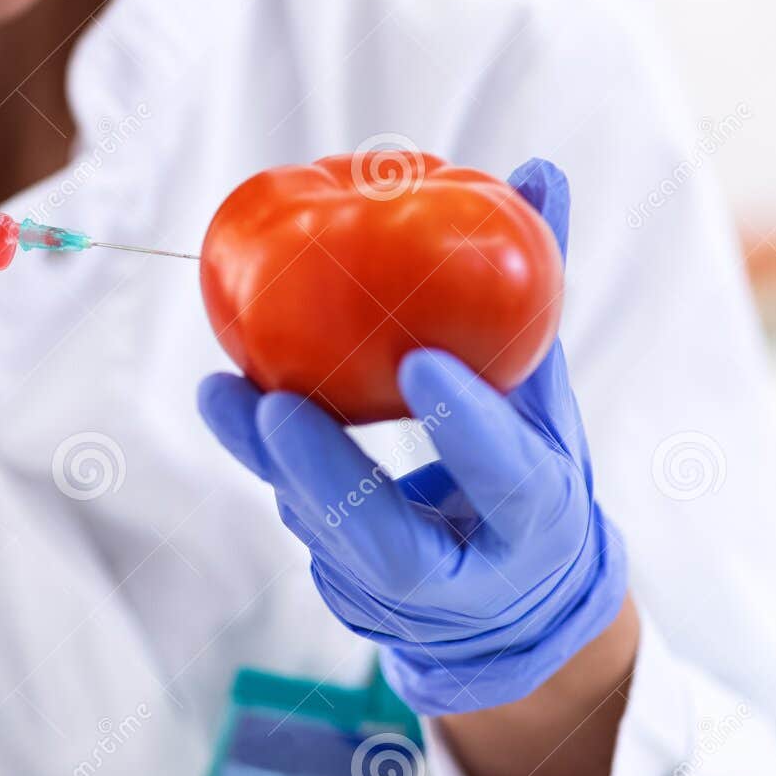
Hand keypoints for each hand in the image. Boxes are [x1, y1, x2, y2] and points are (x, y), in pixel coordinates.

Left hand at [198, 158, 625, 715]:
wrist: (518, 602)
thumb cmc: (534, 477)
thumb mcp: (549, 404)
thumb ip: (534, 305)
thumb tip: (536, 173)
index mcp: (538, 524)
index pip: (507, 480)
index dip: (466, 425)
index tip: (421, 359)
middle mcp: (467, 579)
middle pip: (390, 544)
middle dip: (330, 474)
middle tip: (279, 405)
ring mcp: (398, 597)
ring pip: (325, 540)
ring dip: (273, 462)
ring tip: (226, 393)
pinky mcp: (347, 587)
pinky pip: (302, 522)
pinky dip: (267, 460)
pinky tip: (230, 402)